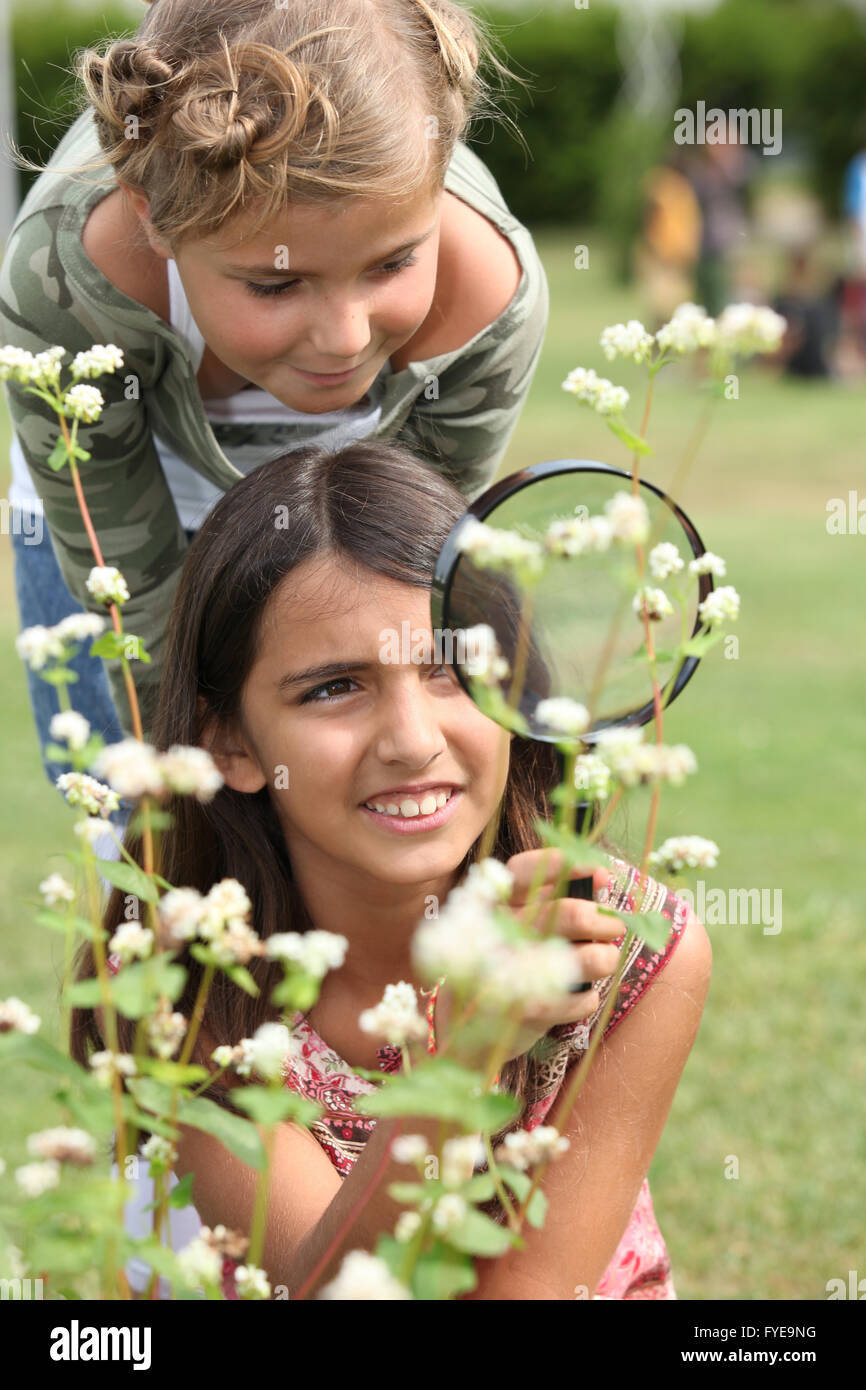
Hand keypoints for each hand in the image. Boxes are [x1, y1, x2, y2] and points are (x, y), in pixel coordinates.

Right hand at [435, 850, 622, 1067]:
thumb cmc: (499, 962)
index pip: (525, 870)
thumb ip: (547, 898)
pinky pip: (584, 998)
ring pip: (588, 958)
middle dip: (605, 920)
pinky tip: (576, 994)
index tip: (603, 872)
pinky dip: (588, 996)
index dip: (567, 865)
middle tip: (615, 926)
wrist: (463, 1026)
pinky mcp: (528, 1010)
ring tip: (603, 959)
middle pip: (570, 914)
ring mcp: (513, 973)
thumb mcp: (508, 924)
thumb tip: (602, 877)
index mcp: (490, 904)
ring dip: (605, 957)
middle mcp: (497, 933)